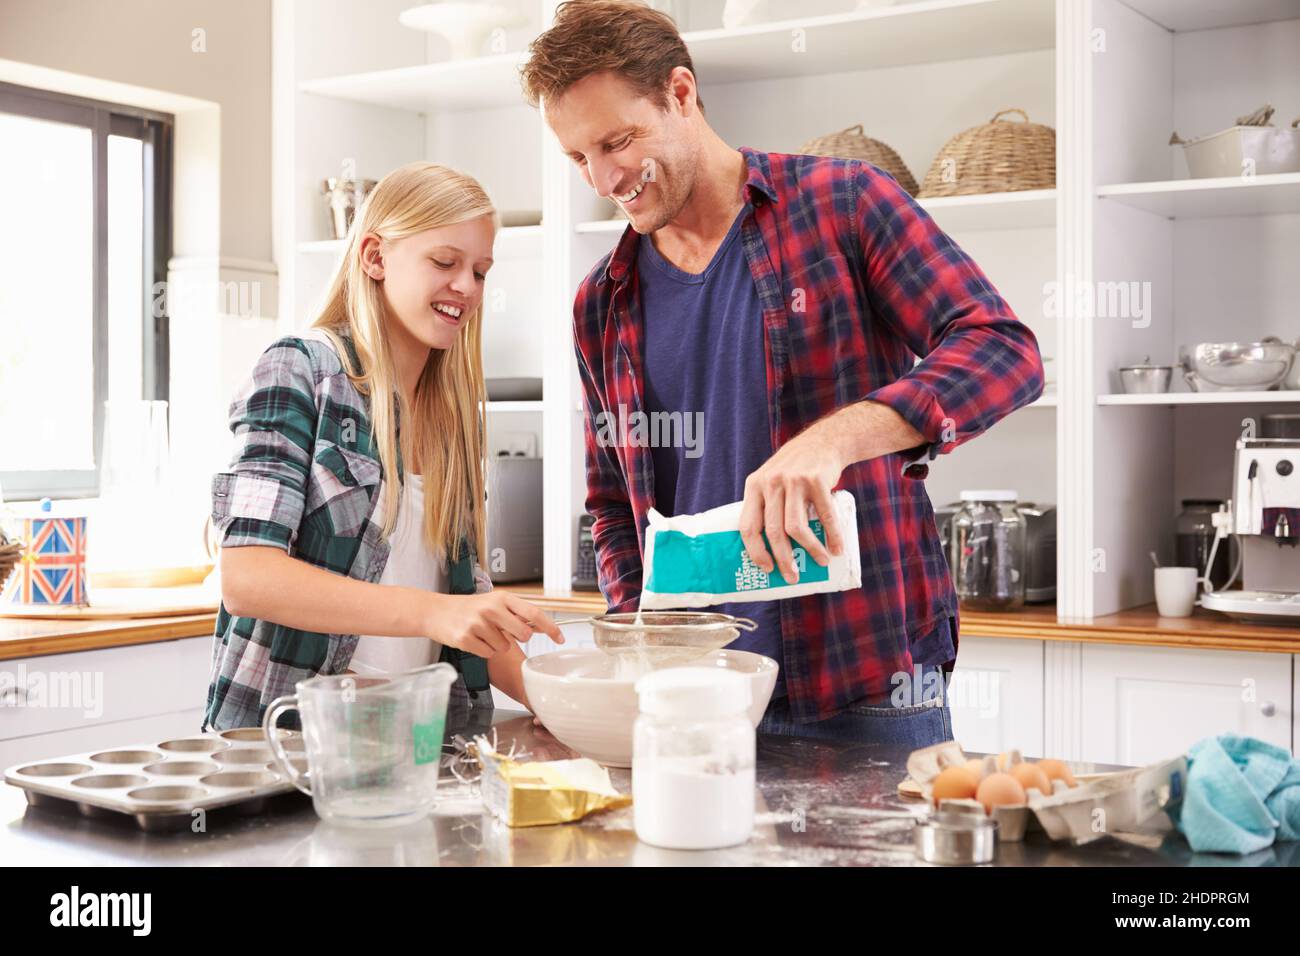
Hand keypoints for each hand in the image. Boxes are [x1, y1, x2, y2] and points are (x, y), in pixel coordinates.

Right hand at [425, 592, 563, 658]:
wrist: (436, 611)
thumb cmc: (469, 608)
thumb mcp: (494, 603)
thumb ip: (516, 614)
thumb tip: (542, 626)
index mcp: (502, 598)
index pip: (534, 612)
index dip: (551, 627)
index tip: (561, 638)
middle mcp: (491, 608)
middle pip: (523, 634)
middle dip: (518, 638)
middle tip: (504, 632)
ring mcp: (478, 624)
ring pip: (504, 647)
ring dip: (496, 644)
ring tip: (482, 633)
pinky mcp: (466, 639)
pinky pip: (488, 654)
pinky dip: (483, 651)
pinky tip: (473, 639)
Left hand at [738, 425, 846, 583]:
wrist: (824, 441)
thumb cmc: (795, 469)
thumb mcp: (771, 479)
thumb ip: (766, 505)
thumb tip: (769, 549)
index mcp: (754, 486)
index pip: (748, 525)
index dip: (756, 551)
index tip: (766, 568)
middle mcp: (771, 483)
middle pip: (774, 532)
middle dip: (784, 559)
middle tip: (793, 576)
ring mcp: (794, 481)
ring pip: (797, 527)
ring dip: (810, 550)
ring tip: (821, 562)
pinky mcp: (817, 480)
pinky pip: (825, 515)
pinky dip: (832, 535)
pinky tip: (836, 548)